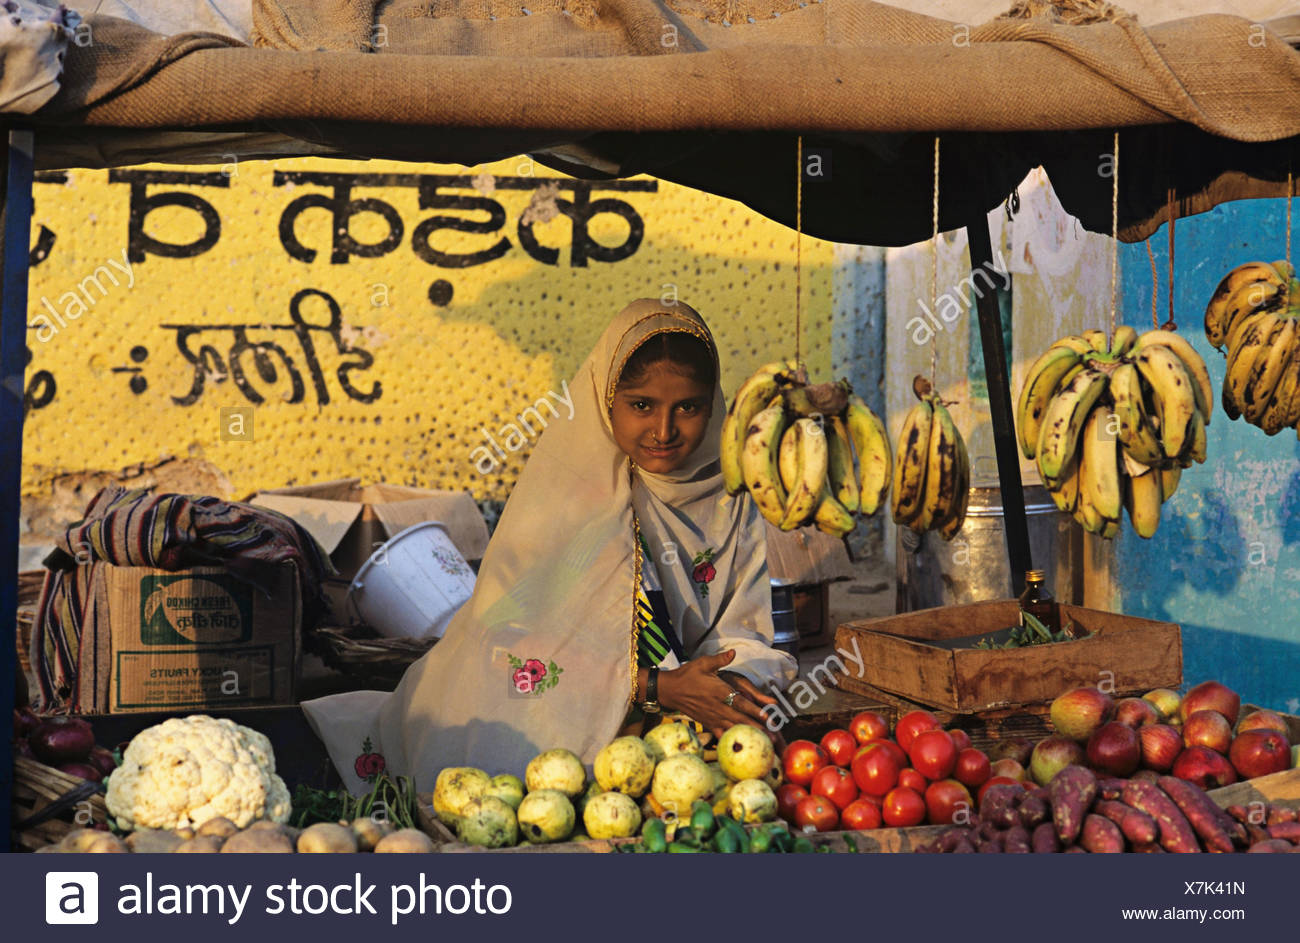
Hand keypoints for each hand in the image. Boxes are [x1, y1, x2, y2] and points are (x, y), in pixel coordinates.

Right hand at [657, 650, 784, 750]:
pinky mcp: (708, 723)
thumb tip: (733, 652)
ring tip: (764, 743)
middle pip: (742, 720)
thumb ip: (720, 659)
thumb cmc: (688, 675)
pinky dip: (732, 740)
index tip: (769, 717)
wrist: (670, 690)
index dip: (755, 711)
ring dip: (750, 736)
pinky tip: (742, 746)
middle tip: (774, 736)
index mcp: (720, 692)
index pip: (741, 703)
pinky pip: (721, 734)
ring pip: (735, 728)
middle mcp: (718, 707)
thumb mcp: (703, 663)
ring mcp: (713, 717)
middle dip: (759, 728)